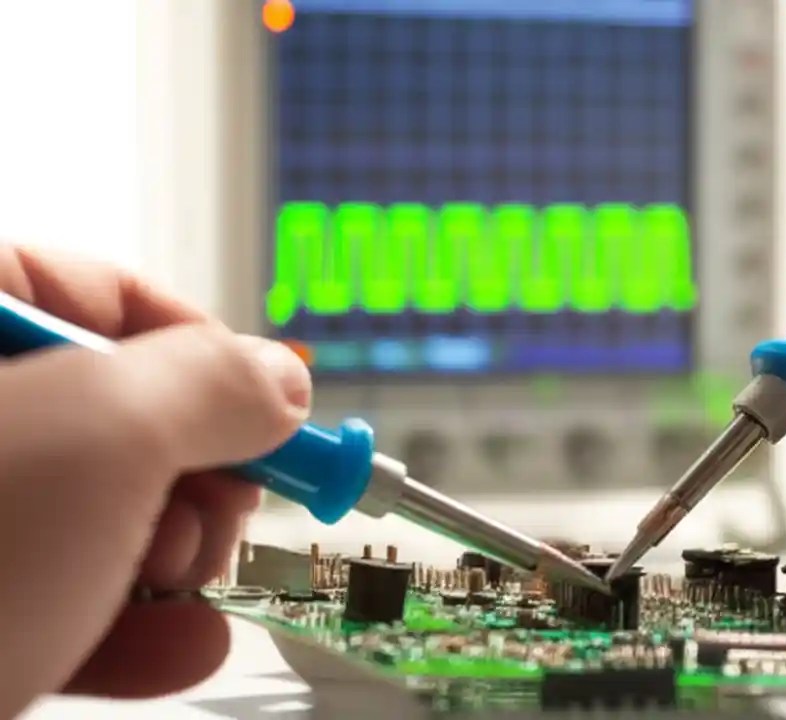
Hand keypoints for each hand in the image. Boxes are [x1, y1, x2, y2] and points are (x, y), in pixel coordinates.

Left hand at [0, 247, 309, 715]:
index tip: (273, 408)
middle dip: (192, 471)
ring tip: (190, 587)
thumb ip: (210, 386)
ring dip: (172, 557)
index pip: (95, 293)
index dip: (204, 348)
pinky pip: (52, 596)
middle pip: (107, 412)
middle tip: (225, 512)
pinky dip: (128, 626)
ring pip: (88, 513)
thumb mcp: (100, 439)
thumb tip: (274, 382)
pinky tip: (178, 648)